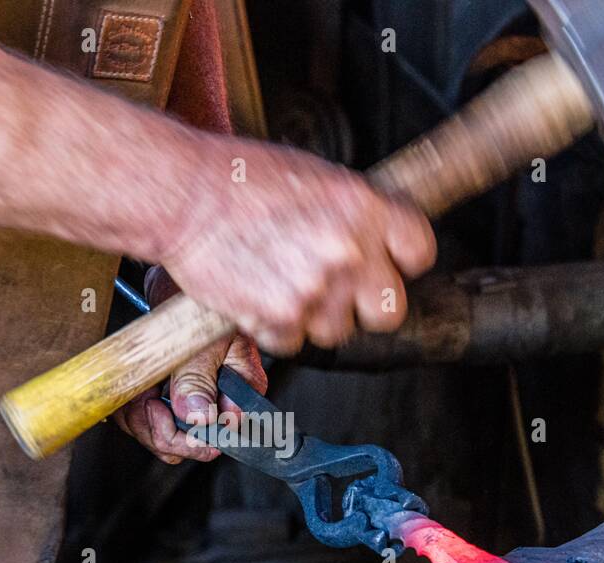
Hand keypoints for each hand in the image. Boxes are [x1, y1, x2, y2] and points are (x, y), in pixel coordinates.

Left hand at [112, 268, 266, 464]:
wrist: (173, 273)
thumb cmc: (197, 298)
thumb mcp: (202, 338)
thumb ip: (198, 378)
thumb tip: (199, 415)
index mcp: (240, 390)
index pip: (221, 437)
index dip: (191, 437)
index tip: (166, 412)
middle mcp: (219, 399)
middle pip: (190, 443)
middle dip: (161, 431)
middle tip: (148, 404)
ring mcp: (191, 397)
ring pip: (164, 436)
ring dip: (143, 422)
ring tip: (140, 395)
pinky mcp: (166, 392)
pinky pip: (147, 420)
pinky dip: (133, 411)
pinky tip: (133, 393)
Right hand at [159, 138, 436, 354]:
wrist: (183, 197)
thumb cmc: (240, 180)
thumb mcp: (316, 177)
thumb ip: (355, 213)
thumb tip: (379, 241)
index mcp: (364, 206)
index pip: (420, 252)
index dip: (401, 262)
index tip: (385, 263)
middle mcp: (349, 250)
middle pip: (390, 310)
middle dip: (364, 305)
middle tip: (336, 290)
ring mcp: (317, 289)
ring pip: (339, 333)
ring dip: (315, 320)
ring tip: (283, 285)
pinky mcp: (280, 319)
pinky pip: (294, 344)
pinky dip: (274, 330)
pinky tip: (257, 296)